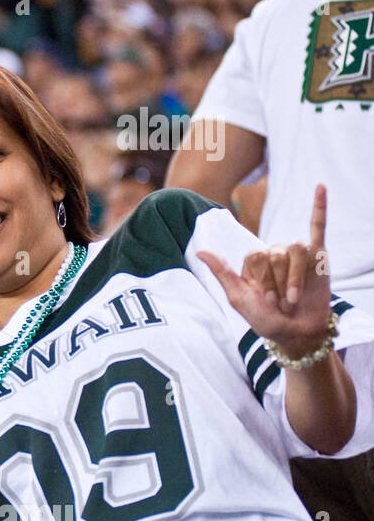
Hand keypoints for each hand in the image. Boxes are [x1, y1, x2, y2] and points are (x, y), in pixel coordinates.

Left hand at [198, 185, 332, 357]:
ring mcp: (296, 255)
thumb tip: (199, 250)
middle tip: (281, 302)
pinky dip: (320, 206)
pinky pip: (318, 226)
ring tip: (293, 299)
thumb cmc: (265, 319)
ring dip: (293, 279)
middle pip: (275, 252)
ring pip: (295, 250)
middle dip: (278, 282)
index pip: (255, 254)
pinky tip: (320, 187)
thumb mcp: (239, 298)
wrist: (296, 333)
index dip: (261, 280)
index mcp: (254, 263)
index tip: (265, 301)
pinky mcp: (318, 257)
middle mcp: (274, 255)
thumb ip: (221, 272)